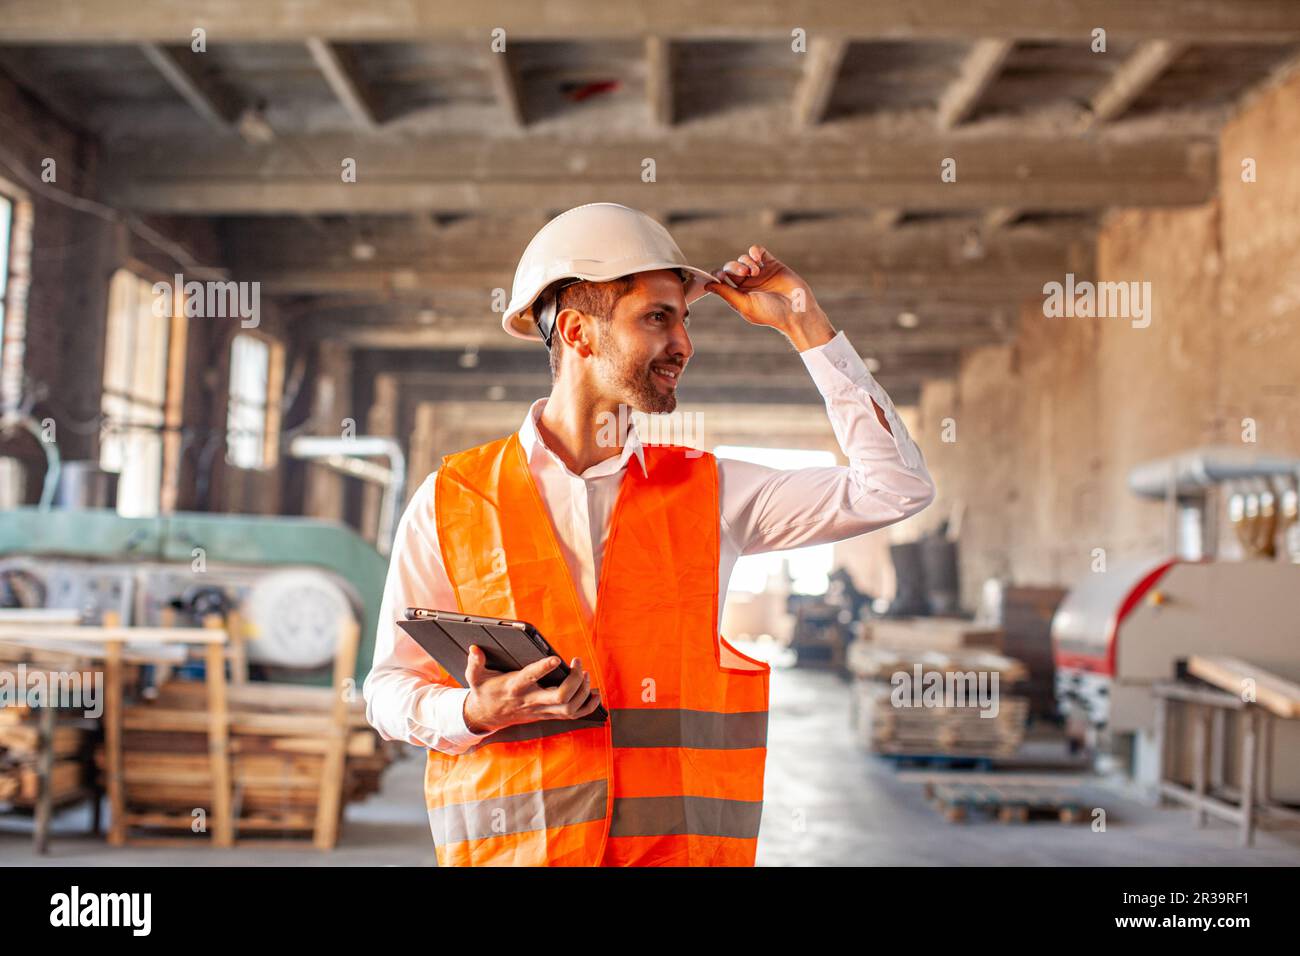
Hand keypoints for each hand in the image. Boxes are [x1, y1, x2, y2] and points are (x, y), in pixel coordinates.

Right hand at [461, 646, 602, 734]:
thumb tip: (474, 649)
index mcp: (514, 688)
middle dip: (575, 680)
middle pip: (559, 697)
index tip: (556, 658)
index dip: (543, 668)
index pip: (530, 678)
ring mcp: (541, 711)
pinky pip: (573, 715)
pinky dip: (588, 706)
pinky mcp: (547, 715)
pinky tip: (594, 694)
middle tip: (577, 663)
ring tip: (585, 674)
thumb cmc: (484, 692)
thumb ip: (474, 663)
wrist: (486, 717)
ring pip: (570, 707)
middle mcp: (530, 701)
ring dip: (583, 691)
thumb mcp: (475, 677)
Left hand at [704, 245, 834, 348]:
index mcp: (738, 294)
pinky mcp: (772, 264)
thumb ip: (726, 293)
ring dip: (746, 262)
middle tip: (745, 274)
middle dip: (734, 267)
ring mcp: (760, 273)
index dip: (718, 275)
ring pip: (744, 259)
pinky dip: (754, 251)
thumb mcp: (745, 304)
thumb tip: (707, 285)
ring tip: (755, 272)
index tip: (721, 277)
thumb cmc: (771, 313)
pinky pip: (758, 252)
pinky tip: (757, 257)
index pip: (722, 279)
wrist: (797, 310)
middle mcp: (748, 283)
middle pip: (731, 267)